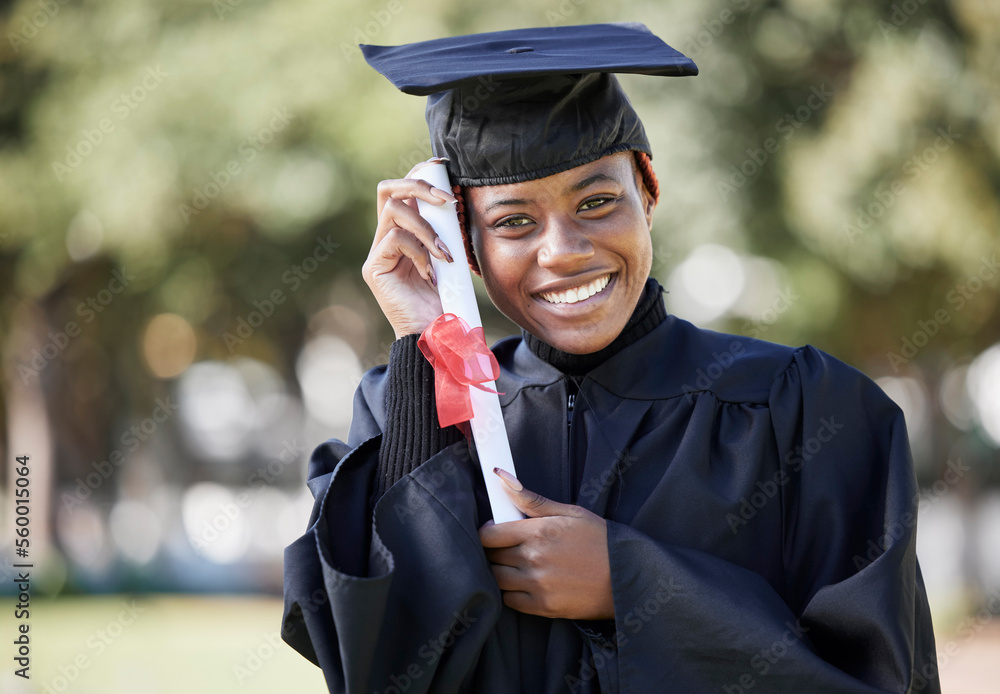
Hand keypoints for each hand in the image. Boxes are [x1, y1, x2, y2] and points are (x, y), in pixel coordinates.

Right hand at [362, 159, 456, 338]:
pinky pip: (395, 239)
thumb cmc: (447, 300)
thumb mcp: (451, 257)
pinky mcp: (373, 269)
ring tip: (446, 254)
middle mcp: (384, 239)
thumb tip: (456, 199)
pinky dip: (420, 251)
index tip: (444, 170)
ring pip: (394, 210)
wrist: (436, 336)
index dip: (420, 174)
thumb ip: (447, 231)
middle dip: (419, 185)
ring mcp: (376, 254)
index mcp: (403, 232)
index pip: (402, 189)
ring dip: (427, 227)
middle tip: (448, 200)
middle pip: (387, 189)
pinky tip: (432, 272)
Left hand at [478, 468, 613, 619]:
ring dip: (501, 572)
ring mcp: (537, 585)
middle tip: (508, 548)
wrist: (628, 576)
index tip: (494, 531)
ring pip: (497, 580)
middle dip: (494, 551)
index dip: (487, 532)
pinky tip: (525, 584)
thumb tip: (503, 479)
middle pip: (491, 557)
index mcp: (538, 532)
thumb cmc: (600, 540)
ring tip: (516, 566)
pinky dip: (512, 593)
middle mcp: (533, 559)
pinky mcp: (544, 608)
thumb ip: (532, 500)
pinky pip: (510, 602)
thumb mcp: (570, 512)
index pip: (489, 535)